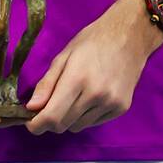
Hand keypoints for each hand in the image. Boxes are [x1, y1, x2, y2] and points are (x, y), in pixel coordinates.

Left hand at [24, 0, 162, 134]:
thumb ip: (46, 84)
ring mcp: (111, 102)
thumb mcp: (64, 56)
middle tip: (51, 105)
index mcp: (77, 78)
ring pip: (77, 127)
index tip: (31, 122)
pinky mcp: (122, 107)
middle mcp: (96, 94)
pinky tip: (91, 97)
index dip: (36, 125)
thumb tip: (31, 108)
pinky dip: (86, 116)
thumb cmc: (93, 41)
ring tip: (75, 96)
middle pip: (62, 125)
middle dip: (51, 120)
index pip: (51, 117)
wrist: (131, 35)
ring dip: (69, 118)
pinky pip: (94, 123)